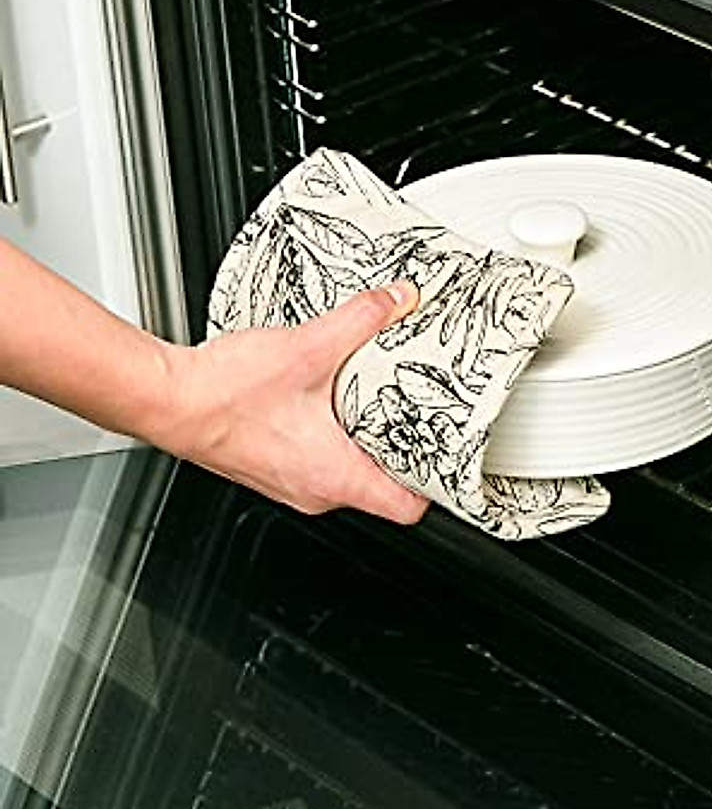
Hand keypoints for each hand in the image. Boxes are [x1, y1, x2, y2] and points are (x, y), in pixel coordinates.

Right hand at [155, 284, 428, 525]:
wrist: (166, 398)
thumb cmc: (222, 394)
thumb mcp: (310, 347)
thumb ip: (362, 319)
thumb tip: (398, 301)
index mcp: (335, 476)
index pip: (408, 507)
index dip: (435, 482)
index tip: (448, 454)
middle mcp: (315, 489)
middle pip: (383, 487)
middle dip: (403, 449)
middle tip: (417, 412)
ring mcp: (292, 482)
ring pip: (349, 472)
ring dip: (365, 439)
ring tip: (377, 400)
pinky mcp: (273, 467)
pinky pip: (319, 460)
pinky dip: (334, 435)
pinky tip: (330, 399)